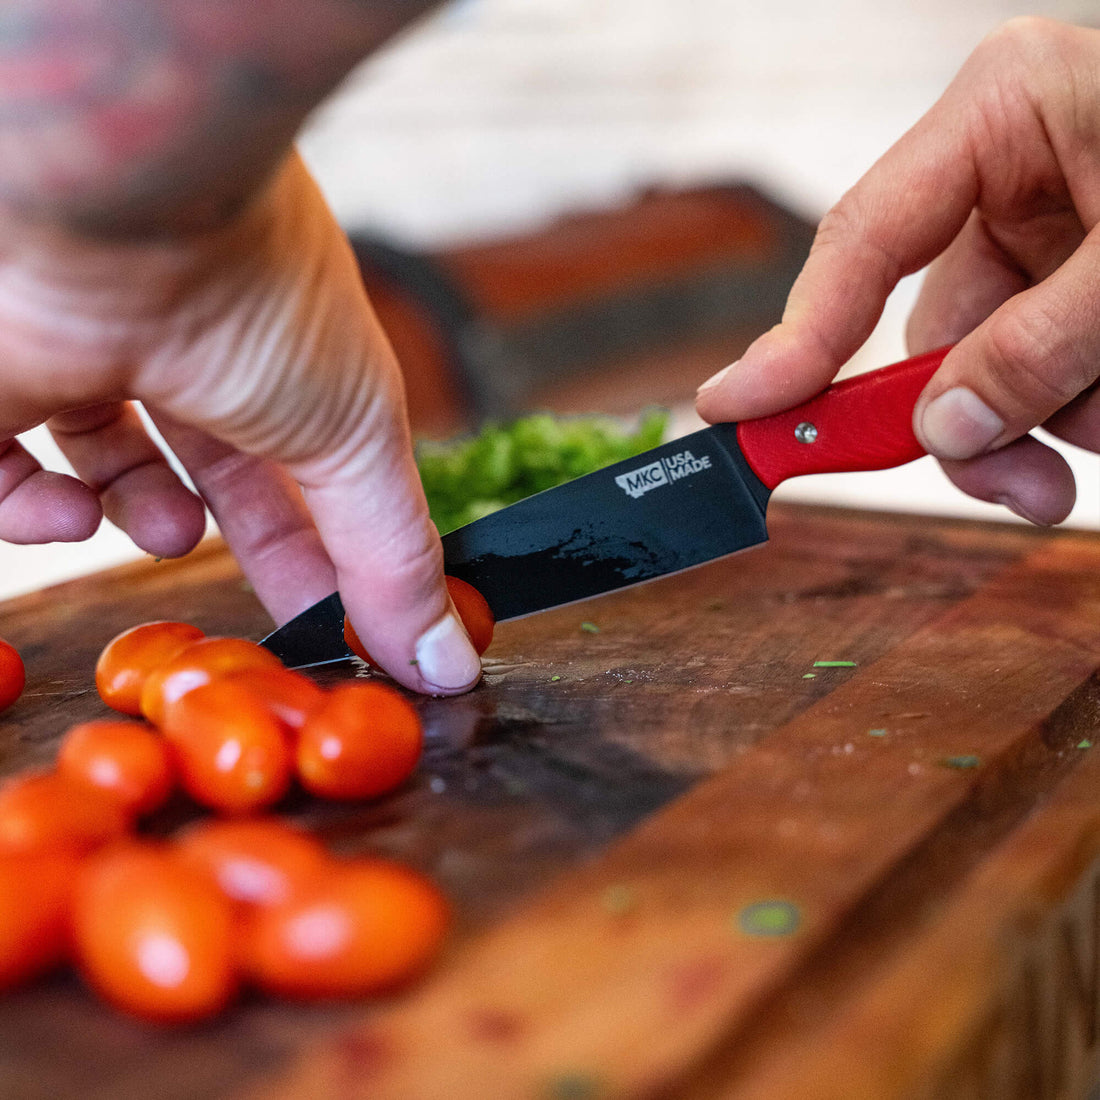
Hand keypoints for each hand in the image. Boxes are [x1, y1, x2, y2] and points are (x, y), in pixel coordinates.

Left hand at [0, 152, 480, 694]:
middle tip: (262, 615)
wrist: (130, 206)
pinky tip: (74, 510)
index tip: (335, 625)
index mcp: (275, 356)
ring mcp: (83, 357)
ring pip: (102, 466)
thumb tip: (448, 658)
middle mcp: (182, 352)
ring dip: (135, 517)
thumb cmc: (263, 300)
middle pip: (205, 471)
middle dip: (231, 544)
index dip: (316, 552)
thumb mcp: (358, 440)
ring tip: (166, 529)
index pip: (297, 468)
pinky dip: (32, 510)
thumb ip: (395, 558)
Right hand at [696, 16, 1099, 525]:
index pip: (861, 243)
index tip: (737, 410)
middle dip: (975, 419)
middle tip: (1017, 495)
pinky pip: (1046, 365)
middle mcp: (1008, 170)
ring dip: (1052, 420)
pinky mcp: (1084, 274)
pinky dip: (1086, 405)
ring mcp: (1047, 227)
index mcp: (1001, 114)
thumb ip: (1037, 346)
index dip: (796, 338)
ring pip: (991, 364)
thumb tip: (943, 432)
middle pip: (930, 328)